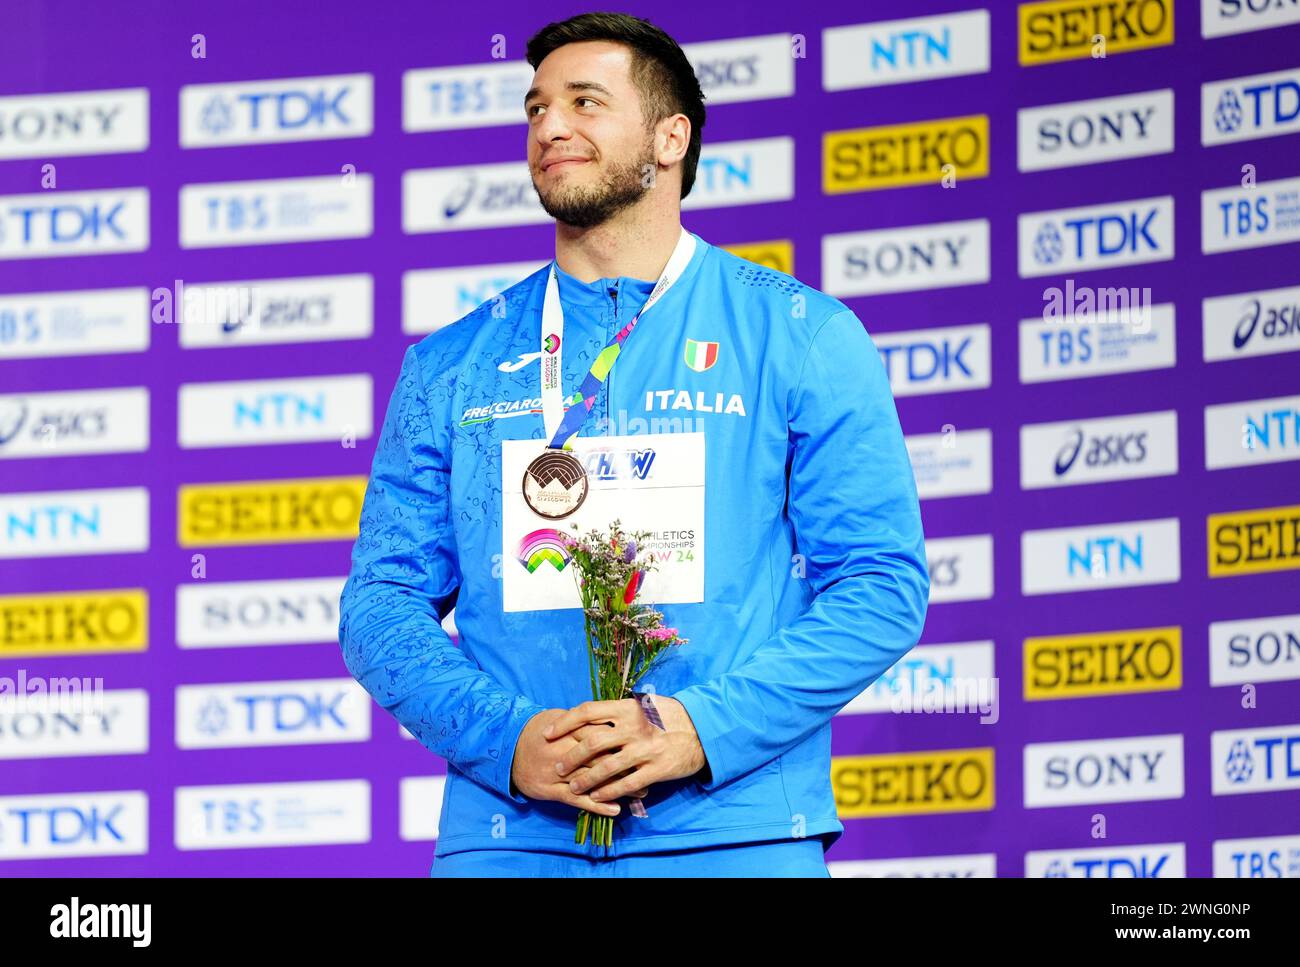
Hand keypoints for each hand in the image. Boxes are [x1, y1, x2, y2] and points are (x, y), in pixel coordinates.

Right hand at [510, 709, 645, 813]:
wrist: (508, 749)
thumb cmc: (539, 730)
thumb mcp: (559, 716)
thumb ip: (583, 718)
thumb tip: (612, 712)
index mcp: (570, 731)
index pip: (603, 736)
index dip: (625, 741)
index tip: (645, 745)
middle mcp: (566, 752)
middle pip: (603, 759)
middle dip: (628, 766)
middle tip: (649, 771)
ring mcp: (559, 773)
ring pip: (593, 782)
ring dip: (618, 788)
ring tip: (641, 793)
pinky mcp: (551, 790)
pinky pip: (577, 800)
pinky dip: (597, 805)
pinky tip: (615, 810)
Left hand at [543, 696, 706, 801]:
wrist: (703, 730)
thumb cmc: (669, 716)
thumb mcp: (644, 705)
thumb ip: (619, 711)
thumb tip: (589, 715)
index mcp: (628, 707)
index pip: (588, 712)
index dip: (564, 723)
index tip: (548, 733)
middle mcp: (634, 727)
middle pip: (592, 742)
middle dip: (570, 756)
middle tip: (557, 766)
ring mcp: (645, 749)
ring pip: (606, 767)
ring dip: (585, 779)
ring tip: (572, 786)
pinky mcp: (656, 769)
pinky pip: (626, 783)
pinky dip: (608, 792)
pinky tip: (596, 797)